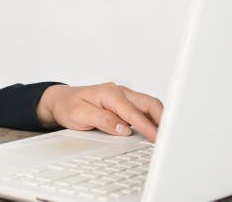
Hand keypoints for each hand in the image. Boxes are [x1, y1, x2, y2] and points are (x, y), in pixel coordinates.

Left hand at [36, 83, 163, 142]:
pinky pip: (142, 109)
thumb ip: (102, 120)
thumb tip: (123, 128)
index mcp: (110, 93)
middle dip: (163, 119)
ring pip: (148, 106)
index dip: (148, 127)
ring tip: (167, 135)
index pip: (134, 112)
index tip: (158, 139)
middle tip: (172, 137)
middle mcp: (119, 92)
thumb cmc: (68, 106)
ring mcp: (123, 96)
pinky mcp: (123, 103)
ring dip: (159, 118)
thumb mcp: (80, 115)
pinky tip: (156, 129)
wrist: (59, 100)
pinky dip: (152, 118)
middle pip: (149, 104)